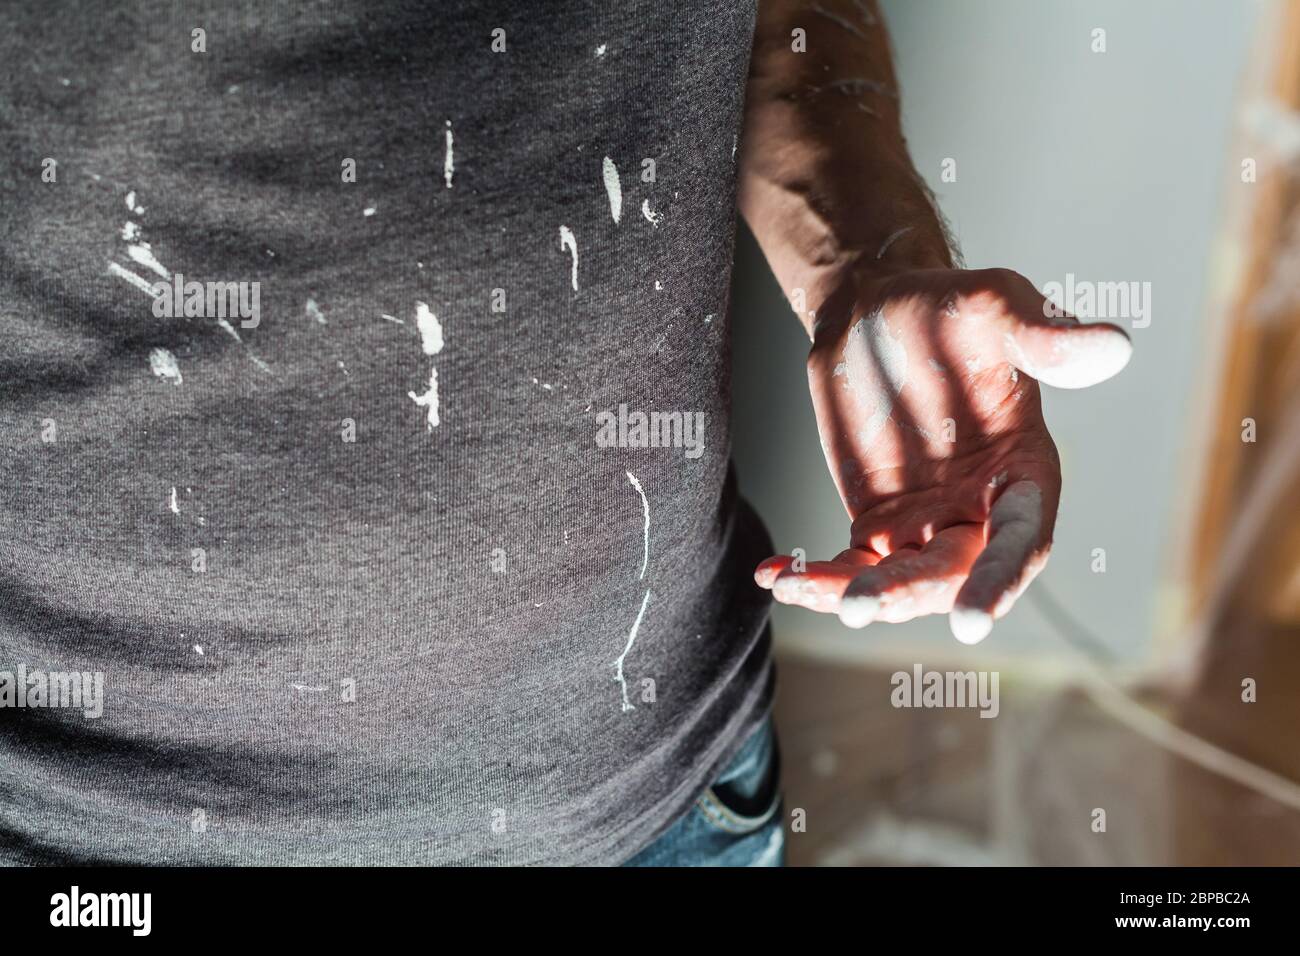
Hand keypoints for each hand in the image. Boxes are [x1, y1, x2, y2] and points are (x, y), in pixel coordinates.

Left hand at [754, 267, 1131, 643]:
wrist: (879, 312)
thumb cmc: (952, 306)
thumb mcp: (998, 307)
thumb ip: (1046, 336)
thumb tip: (1116, 345)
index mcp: (1024, 471)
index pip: (1021, 538)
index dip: (999, 578)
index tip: (973, 620)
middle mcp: (981, 510)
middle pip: (954, 573)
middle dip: (912, 594)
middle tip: (861, 606)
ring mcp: (927, 524)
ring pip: (899, 580)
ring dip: (855, 593)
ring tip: (804, 586)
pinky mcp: (878, 526)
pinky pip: (852, 566)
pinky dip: (817, 578)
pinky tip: (776, 576)